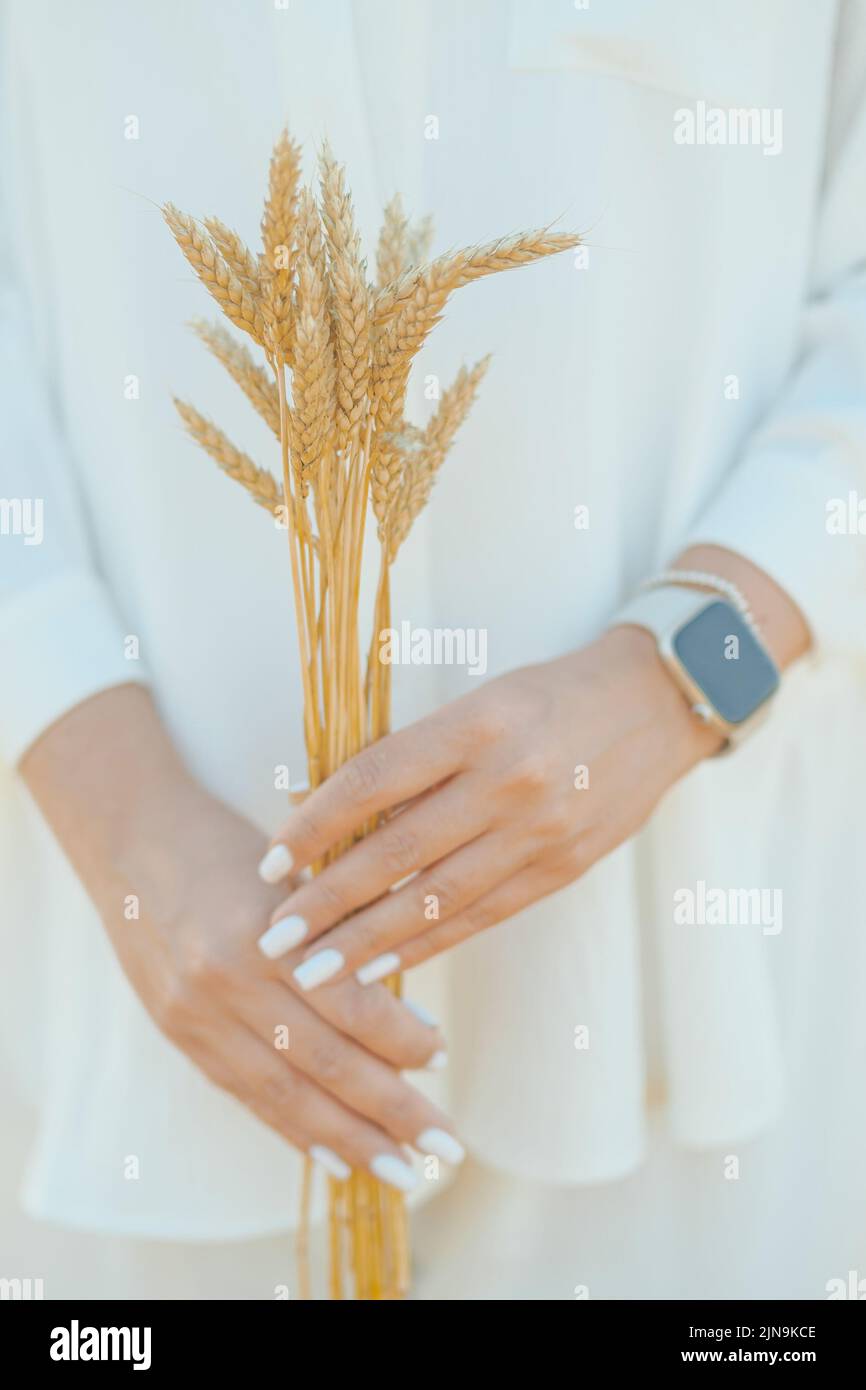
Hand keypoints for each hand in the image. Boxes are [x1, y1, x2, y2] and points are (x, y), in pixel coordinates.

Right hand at [22, 687, 460, 1188]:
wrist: (130, 837)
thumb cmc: (229, 843)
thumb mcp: (294, 873)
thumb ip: (342, 937)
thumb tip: (409, 1021)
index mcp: (262, 930)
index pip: (345, 1004)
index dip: (399, 1039)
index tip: (443, 1057)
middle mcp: (224, 981)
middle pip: (322, 1063)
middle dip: (390, 1114)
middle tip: (447, 1151)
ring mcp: (195, 1015)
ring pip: (284, 1093)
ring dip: (349, 1141)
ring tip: (403, 1173)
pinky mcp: (178, 1034)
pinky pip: (245, 1093)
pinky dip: (294, 1131)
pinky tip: (336, 1160)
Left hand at [258, 625, 720, 986]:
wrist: (658, 703)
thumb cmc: (550, 696)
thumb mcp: (480, 702)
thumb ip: (415, 755)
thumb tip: (329, 810)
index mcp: (477, 723)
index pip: (373, 780)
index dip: (314, 826)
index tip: (269, 863)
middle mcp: (508, 780)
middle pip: (398, 852)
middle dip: (327, 902)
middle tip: (272, 941)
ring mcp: (541, 830)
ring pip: (438, 898)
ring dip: (369, 941)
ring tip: (314, 972)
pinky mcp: (565, 867)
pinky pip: (484, 915)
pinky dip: (430, 944)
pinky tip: (386, 964)